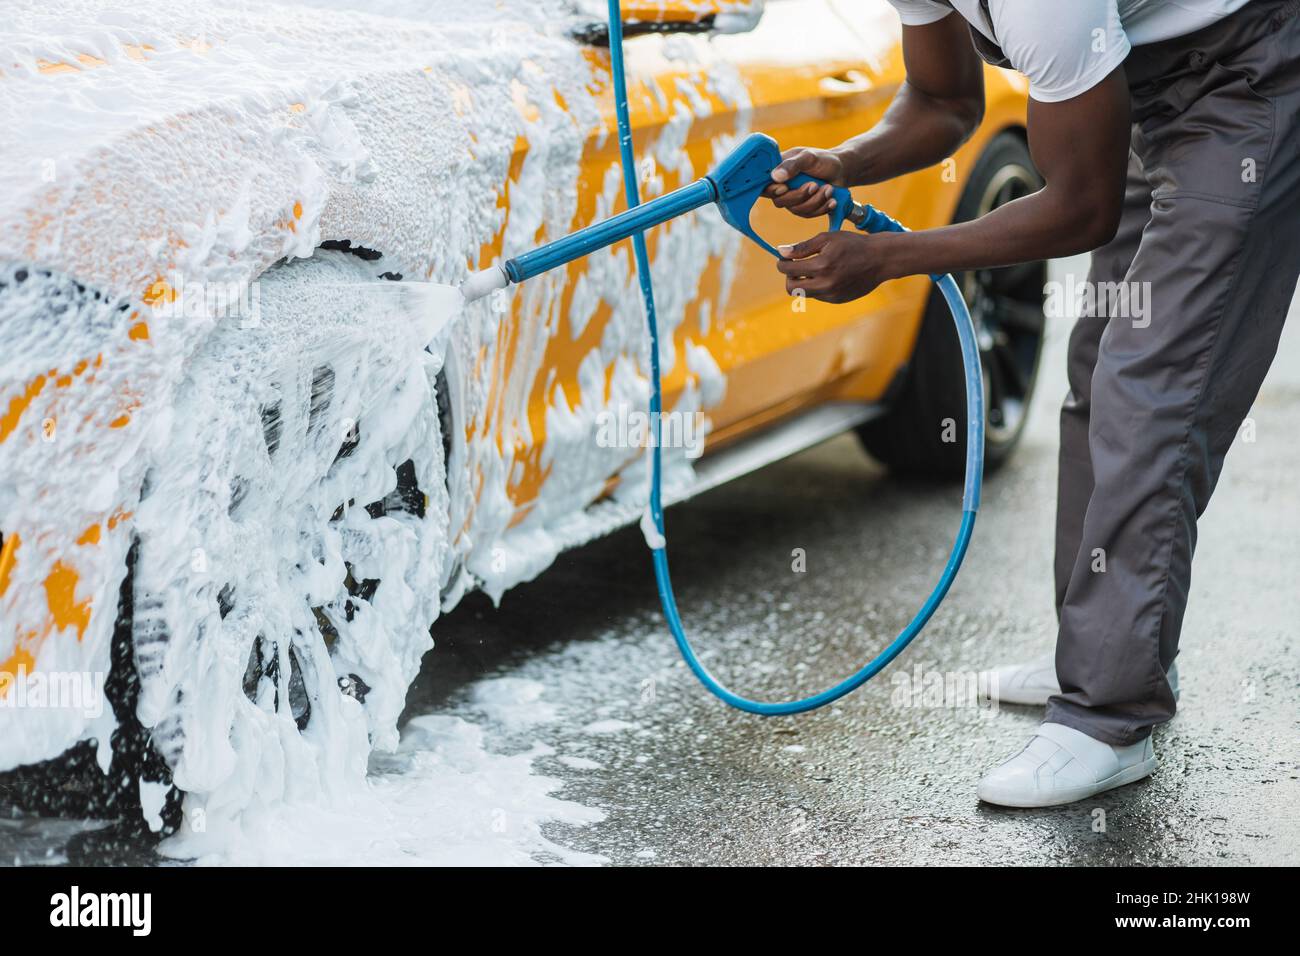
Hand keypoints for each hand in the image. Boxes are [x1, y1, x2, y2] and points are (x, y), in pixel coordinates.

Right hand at [762, 147, 845, 217]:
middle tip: (815, 185)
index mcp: (778, 171)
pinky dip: (822, 208)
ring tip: (829, 189)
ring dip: (815, 201)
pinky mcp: (804, 208)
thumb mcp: (809, 157)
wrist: (842, 170)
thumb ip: (792, 165)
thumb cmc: (824, 160)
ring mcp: (793, 199)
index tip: (784, 188)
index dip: (772, 191)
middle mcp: (782, 186)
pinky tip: (831, 200)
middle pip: (780, 201)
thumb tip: (775, 176)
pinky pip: (808, 214)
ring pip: (796, 210)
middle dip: (800, 196)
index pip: (764, 185)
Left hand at [776, 231, 896, 303]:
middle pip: (791, 288)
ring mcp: (832, 295)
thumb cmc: (853, 244)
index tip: (785, 257)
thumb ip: (802, 247)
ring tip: (814, 268)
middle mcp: (825, 284)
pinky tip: (829, 275)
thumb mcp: (827, 239)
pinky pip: (818, 295)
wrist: (880, 259)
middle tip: (796, 266)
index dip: (782, 262)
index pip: (788, 269)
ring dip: (803, 282)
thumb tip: (780, 251)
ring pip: (804, 293)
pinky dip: (817, 286)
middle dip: (789, 276)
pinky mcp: (837, 300)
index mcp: (821, 266)